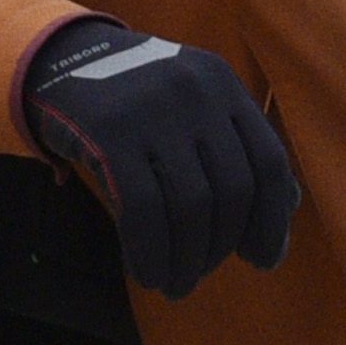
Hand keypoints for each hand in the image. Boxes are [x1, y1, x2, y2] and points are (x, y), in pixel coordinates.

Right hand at [17, 15, 299, 294]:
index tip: (263, 260)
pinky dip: (152, 252)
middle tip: (202, 274)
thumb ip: (238, 149)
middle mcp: (196, 91)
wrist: (58, 59)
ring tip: (177, 285)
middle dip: (222, 245)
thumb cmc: (139, 102)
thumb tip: (287, 211)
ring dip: (188, 259)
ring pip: (191, 204)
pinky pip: (143, 208)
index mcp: (224, 84)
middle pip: (232, 189)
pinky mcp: (110, 132)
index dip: (272, 220)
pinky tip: (150, 275)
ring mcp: (154, 108)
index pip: (269, 161)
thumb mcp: (193, 107)